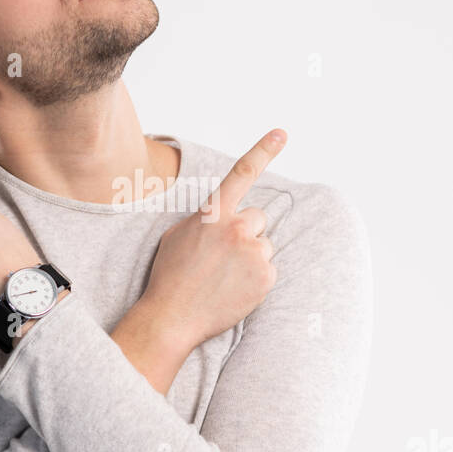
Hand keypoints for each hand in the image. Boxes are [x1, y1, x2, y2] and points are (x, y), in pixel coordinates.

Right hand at [139, 129, 286, 349]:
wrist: (172, 317)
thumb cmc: (171, 276)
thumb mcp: (178, 235)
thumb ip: (205, 219)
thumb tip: (222, 216)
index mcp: (213, 213)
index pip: (242, 173)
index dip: (263, 150)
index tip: (281, 133)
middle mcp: (236, 227)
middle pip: (258, 218)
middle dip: (246, 233)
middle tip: (223, 257)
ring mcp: (253, 252)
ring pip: (264, 245)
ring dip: (250, 257)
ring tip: (224, 277)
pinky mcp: (265, 277)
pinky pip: (268, 270)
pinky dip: (256, 280)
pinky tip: (233, 290)